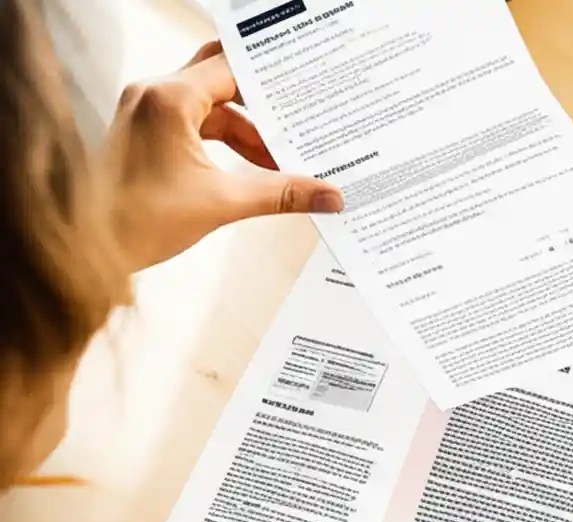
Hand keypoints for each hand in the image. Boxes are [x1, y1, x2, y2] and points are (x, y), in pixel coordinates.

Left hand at [102, 41, 343, 270]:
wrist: (89, 246)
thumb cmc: (139, 220)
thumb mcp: (223, 203)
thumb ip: (282, 194)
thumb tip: (329, 196)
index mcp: (169, 99)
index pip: (232, 69)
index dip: (271, 81)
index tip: (302, 91)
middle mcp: (153, 94)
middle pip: (221, 77)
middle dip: (261, 99)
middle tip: (297, 112)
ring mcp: (145, 110)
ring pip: (210, 103)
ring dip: (246, 128)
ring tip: (282, 155)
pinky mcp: (144, 130)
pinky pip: (195, 121)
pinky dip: (224, 138)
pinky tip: (253, 163)